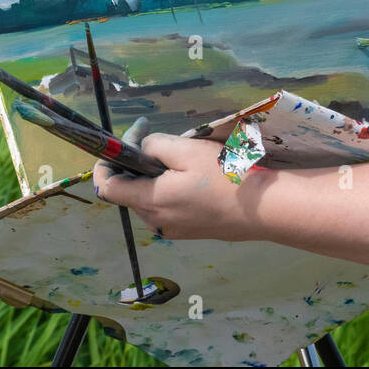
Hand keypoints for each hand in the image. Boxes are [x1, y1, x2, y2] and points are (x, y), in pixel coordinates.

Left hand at [92, 133, 255, 241]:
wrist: (263, 209)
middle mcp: (156, 221)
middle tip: (156, 137)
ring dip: (154, 176)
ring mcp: (172, 229)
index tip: (118, 144)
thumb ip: (156, 145)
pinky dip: (169, 189)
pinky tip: (194, 177)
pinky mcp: (188, 231)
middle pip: (129, 190)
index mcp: (151, 201)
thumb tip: (143, 149)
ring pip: (149, 198)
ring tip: (181, 157)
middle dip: (136, 163)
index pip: (107, 188)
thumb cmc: (225, 177)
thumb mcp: (188, 150)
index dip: (104, 164)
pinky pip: (167, 207)